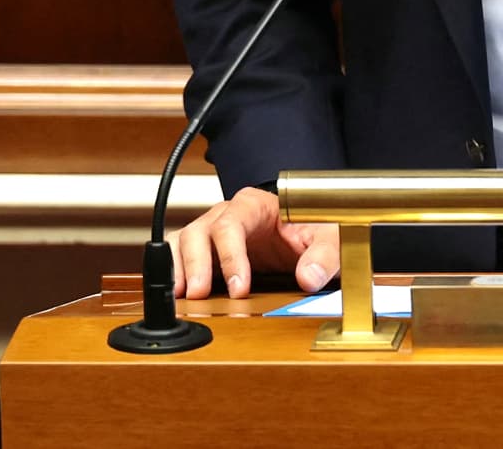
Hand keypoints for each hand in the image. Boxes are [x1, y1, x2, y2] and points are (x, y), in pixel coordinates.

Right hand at [167, 185, 339, 298]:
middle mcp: (227, 214)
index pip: (232, 225)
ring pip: (183, 242)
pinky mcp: (205, 251)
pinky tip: (179, 294)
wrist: (305, 239)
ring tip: (183, 296)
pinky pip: (179, 257)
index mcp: (255, 205)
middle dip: (196, 264)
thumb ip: (323, 255)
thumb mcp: (328, 239)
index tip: (238, 287)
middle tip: (200, 294)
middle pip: (200, 232)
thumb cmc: (313, 232)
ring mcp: (212, 232)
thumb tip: (309, 276)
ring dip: (180, 269)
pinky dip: (175, 273)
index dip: (230, 256)